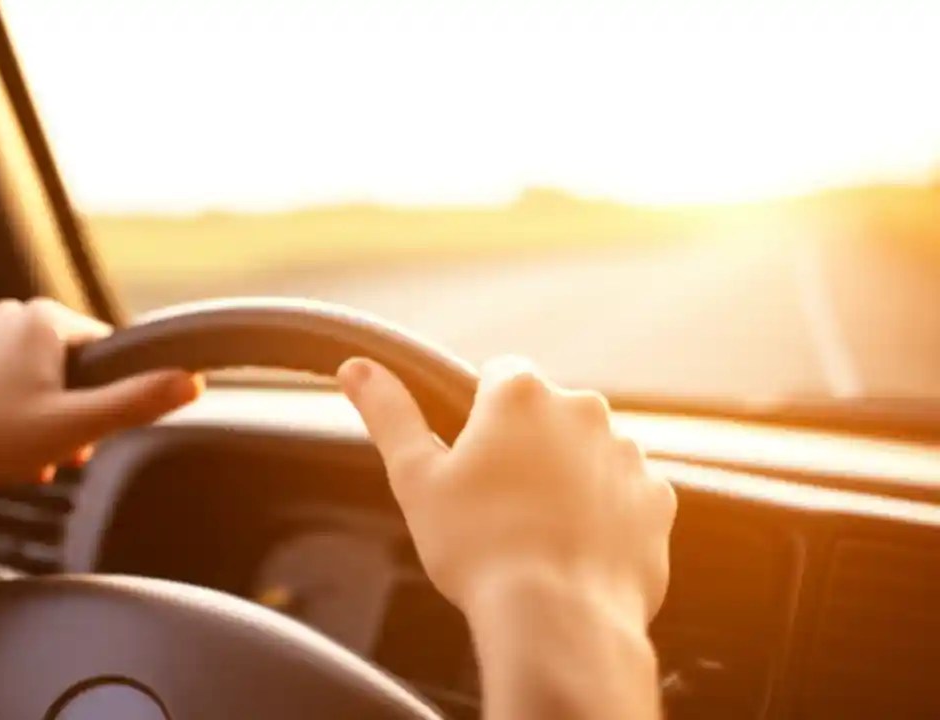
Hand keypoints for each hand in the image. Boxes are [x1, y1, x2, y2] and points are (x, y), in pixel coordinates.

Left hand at [0, 298, 201, 502]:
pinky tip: (5, 454)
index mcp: (44, 316)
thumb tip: (192, 381)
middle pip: (79, 372)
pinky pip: (17, 390)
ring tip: (26, 458)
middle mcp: (13, 315)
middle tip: (54, 452)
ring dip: (49, 425)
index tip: (84, 432)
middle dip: (75, 416)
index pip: (110, 354)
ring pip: (48, 386)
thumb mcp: (73, 427)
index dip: (108, 399)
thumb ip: (136, 402)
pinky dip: (21, 423)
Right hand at [337, 356, 674, 624]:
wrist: (558, 622)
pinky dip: (605, 514)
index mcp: (521, 395)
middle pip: (547, 414)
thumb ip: (389, 415)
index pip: (499, 374)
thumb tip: (356, 368)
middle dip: (527, 446)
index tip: (472, 459)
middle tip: (497, 503)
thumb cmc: (478, 549)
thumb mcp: (415, 479)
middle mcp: (583, 410)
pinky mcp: (657, 501)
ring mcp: (627, 455)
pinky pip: (625, 495)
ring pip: (588, 453)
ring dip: (567, 478)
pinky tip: (575, 550)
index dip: (480, 415)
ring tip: (536, 533)